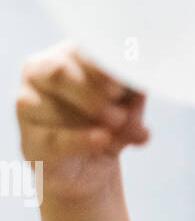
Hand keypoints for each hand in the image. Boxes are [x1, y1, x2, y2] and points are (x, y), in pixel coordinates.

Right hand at [16, 41, 148, 200]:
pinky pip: (54, 139)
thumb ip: (134, 94)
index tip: (122, 86)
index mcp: (67, 55)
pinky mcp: (28, 141)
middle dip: (94, 94)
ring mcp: (28, 106)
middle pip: (58, 72)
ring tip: (115, 134)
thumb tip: (141, 88)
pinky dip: (82, 140)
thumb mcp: (130, 106)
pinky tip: (103, 140)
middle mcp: (39, 73)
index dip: (101, 67)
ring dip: (91, 122)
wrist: (92, 170)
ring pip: (55, 107)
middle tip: (119, 115)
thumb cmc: (110, 126)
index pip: (79, 49)